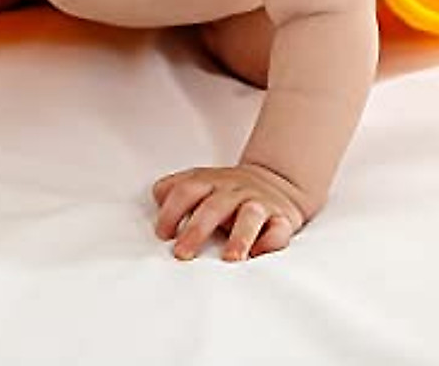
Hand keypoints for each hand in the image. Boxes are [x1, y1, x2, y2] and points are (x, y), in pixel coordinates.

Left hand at [152, 163, 307, 261]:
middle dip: (196, 230)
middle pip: (214, 206)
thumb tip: (156, 200)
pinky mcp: (282, 219)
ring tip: (230, 259)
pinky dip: (271, 241)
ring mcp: (259, 203)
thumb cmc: (227, 192)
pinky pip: (279, 229)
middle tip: (182, 254)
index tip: (162, 235)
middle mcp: (234, 190)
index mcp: (210, 182)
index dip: (171, 211)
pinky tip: (260, 254)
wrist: (276, 180)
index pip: (186, 189)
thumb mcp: (201, 182)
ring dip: (239, 237)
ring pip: (250, 215)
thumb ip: (175, 189)